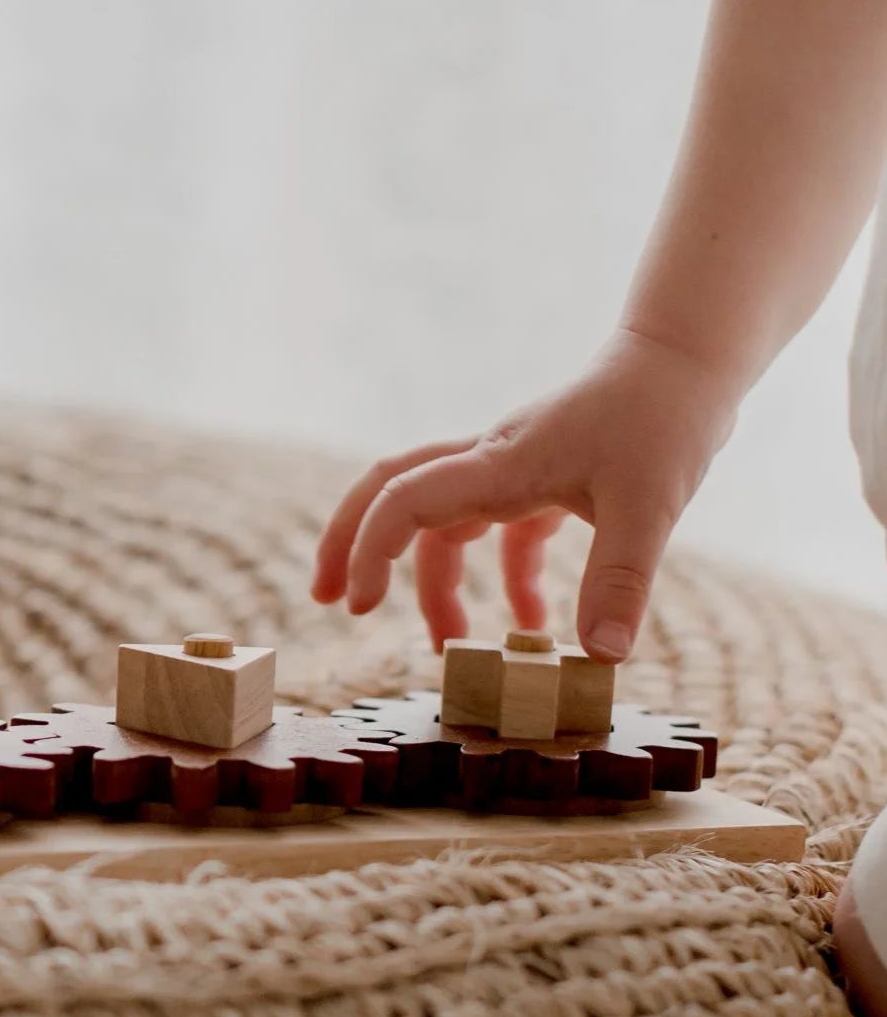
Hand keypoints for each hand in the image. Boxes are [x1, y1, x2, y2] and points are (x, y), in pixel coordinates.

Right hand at [311, 329, 741, 659]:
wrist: (687, 361)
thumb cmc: (663, 418)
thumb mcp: (650, 506)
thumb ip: (619, 580)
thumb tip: (599, 656)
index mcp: (497, 465)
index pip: (403, 500)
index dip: (367, 551)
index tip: (359, 606)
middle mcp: (489, 463)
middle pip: (391, 491)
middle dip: (351, 543)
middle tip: (329, 598)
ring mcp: (513, 467)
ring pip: (443, 522)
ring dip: (436, 582)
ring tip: (450, 644)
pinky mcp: (544, 476)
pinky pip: (502, 530)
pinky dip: (506, 578)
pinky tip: (533, 620)